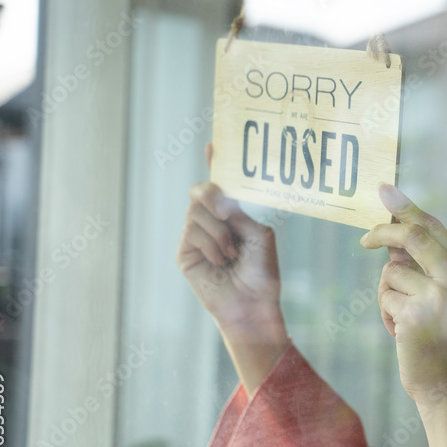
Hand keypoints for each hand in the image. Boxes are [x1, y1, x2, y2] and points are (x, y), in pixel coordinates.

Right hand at [175, 143, 286, 346]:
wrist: (254, 304)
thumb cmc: (262, 272)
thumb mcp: (258, 234)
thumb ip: (238, 212)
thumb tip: (217, 197)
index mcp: (233, 215)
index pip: (219, 184)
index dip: (214, 161)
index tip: (214, 143)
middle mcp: (212, 222)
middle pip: (201, 190)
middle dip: (212, 195)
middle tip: (225, 211)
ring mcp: (195, 236)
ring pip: (195, 211)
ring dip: (218, 231)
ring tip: (232, 253)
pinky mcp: (184, 253)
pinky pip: (191, 232)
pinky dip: (211, 245)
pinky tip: (222, 262)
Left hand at [360, 184, 446, 409]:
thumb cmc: (444, 343)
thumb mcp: (444, 300)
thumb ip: (425, 267)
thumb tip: (391, 231)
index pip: (436, 229)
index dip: (407, 208)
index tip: (385, 190)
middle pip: (414, 237)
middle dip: (383, 233)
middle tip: (364, 239)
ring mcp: (439, 299)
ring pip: (392, 273)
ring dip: (388, 294)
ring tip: (405, 320)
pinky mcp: (415, 316)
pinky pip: (385, 297)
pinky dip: (387, 314)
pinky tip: (403, 336)